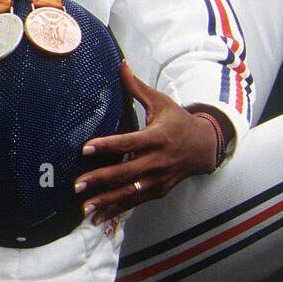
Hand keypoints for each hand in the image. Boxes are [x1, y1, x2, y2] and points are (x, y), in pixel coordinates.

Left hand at [74, 61, 219, 223]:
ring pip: (129, 192)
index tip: (86, 148)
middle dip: (100, 180)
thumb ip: (136, 87)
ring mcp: (158, 179)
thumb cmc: (178, 121)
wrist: (204, 147)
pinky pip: (135, 202)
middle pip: (125, 172)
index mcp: (157, 137)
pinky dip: (117, 211)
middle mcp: (157, 161)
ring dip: (106, 201)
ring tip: (85, 208)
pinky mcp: (158, 190)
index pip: (128, 142)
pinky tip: (99, 218)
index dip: (107, 146)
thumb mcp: (160, 102)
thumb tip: (121, 63)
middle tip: (77, 185)